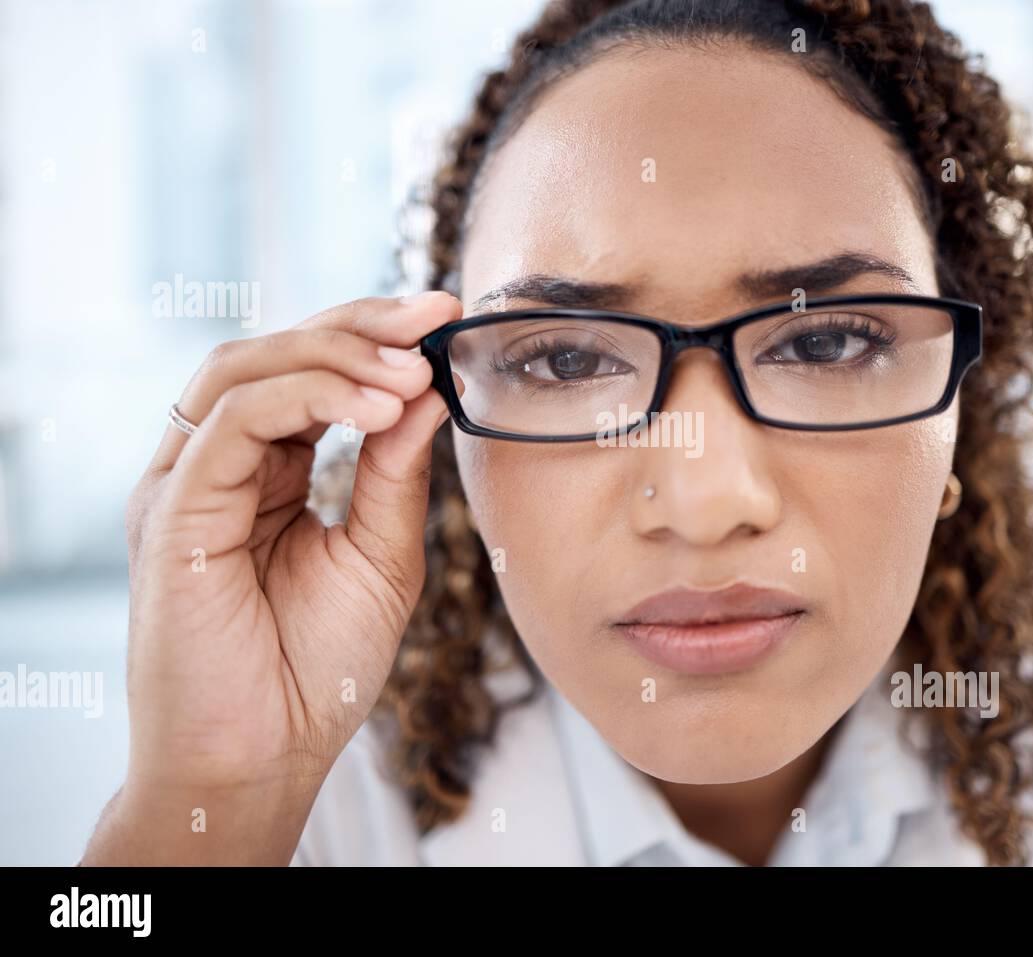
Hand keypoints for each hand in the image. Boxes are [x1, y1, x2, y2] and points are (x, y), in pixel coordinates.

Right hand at [84, 292, 461, 863]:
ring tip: (410, 371)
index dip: (372, 335)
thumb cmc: (316, 669)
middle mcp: (218, 466)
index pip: (309, 373)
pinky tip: (376, 409)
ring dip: (335, 355)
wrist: (266, 758)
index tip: (444, 316)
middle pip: (273, 352)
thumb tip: (429, 390)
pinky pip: (233, 422)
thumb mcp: (380, 555)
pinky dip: (307, 397)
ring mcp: (188, 484)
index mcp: (265, 473)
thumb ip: (394, 472)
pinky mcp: (173, 512)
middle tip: (432, 316)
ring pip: (244, 370)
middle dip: (358, 324)